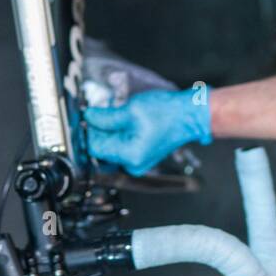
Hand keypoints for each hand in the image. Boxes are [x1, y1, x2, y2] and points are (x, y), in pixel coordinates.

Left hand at [85, 87, 212, 175]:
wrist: (190, 115)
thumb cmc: (167, 113)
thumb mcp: (131, 110)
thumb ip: (105, 117)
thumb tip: (87, 118)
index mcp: (129, 156)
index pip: (94, 147)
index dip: (87, 130)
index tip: (85, 115)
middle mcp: (132, 165)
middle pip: (102, 149)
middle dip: (97, 130)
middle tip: (97, 110)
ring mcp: (137, 162)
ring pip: (111, 146)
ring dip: (107, 130)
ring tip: (112, 113)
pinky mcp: (140, 155)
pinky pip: (121, 146)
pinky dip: (118, 133)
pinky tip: (122, 119)